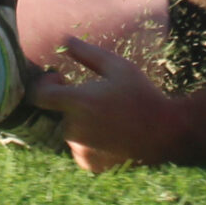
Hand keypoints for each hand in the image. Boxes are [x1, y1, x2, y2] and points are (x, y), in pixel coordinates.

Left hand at [34, 36, 184, 173]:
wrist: (165, 133)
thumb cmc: (142, 95)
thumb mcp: (118, 67)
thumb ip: (87, 53)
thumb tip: (64, 39)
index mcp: (79, 103)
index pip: (39, 94)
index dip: (46, 84)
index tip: (61, 78)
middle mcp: (75, 129)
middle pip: (59, 112)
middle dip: (72, 103)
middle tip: (98, 98)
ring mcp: (81, 150)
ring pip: (71, 130)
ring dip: (82, 122)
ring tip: (109, 117)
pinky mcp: (89, 165)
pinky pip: (79, 148)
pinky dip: (89, 141)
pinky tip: (111, 134)